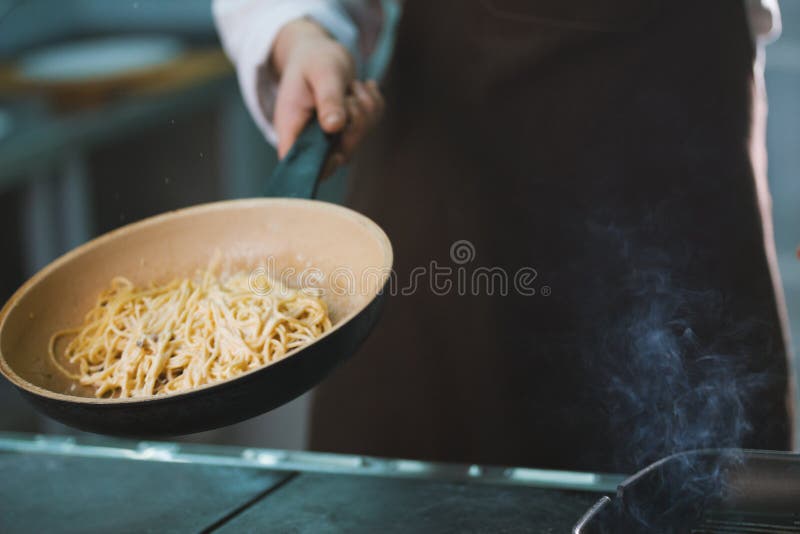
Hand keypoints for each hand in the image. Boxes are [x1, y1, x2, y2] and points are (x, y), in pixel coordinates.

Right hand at [271, 19, 383, 175]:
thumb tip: (334, 127)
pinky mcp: (349, 128)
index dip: (320, 167)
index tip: (337, 155)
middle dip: (355, 124)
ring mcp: (332, 135)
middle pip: (338, 154)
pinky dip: (373, 103)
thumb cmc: (314, 59)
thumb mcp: (322, 72)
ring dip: (365, 109)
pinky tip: (362, 87)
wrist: (319, 51)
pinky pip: (372, 124)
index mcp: (292, 127)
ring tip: (353, 86)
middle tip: (349, 96)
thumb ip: (328, 98)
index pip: (299, 163)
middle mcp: (310, 137)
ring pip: (359, 139)